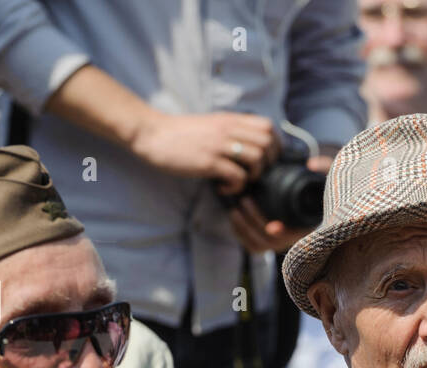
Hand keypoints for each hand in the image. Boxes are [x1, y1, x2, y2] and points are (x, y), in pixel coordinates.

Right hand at [130, 111, 279, 193]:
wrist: (153, 134)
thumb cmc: (180, 133)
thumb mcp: (210, 124)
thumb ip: (230, 130)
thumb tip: (249, 145)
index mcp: (230, 120)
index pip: (268, 126)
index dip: (274, 144)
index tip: (265, 158)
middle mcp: (228, 130)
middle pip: (267, 143)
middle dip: (267, 163)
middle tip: (253, 173)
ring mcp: (219, 146)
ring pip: (257, 159)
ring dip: (253, 175)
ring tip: (238, 180)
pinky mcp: (208, 162)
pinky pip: (237, 176)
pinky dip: (235, 186)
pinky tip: (222, 187)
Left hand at [226, 156, 332, 252]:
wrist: (309, 201)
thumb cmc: (318, 190)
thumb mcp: (327, 179)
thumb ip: (326, 168)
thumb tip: (311, 163)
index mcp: (309, 229)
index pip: (297, 238)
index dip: (284, 235)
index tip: (273, 227)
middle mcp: (294, 242)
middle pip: (271, 242)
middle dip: (255, 223)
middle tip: (245, 200)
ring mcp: (279, 244)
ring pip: (258, 245)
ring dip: (244, 229)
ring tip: (235, 209)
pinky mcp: (267, 244)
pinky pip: (251, 246)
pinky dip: (240, 234)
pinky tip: (234, 217)